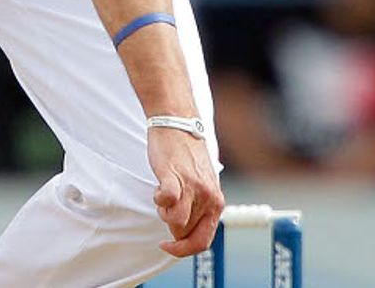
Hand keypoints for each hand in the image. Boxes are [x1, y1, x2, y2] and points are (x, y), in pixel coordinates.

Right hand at [148, 126, 223, 256]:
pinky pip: (168, 200)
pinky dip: (160, 200)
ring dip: (164, 213)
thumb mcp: (201, 185)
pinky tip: (158, 191)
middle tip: (168, 204)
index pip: (202, 242)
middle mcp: (208, 197)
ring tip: (163, 196)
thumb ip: (198, 207)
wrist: (177, 123)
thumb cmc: (185, 155)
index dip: (183, 250)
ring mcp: (193, 186)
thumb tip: (183, 232)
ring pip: (175, 221)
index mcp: (216, 202)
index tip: (168, 245)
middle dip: (171, 224)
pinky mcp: (175, 175)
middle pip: (184, 232)